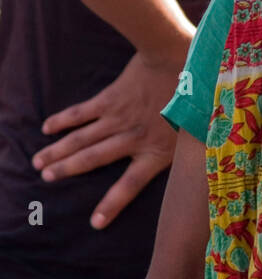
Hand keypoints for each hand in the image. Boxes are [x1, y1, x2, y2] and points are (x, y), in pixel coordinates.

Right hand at [31, 45, 188, 226]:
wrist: (179, 56)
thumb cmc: (197, 92)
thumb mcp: (200, 128)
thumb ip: (193, 148)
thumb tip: (205, 161)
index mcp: (157, 149)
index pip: (131, 184)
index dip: (112, 204)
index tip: (95, 223)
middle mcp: (133, 138)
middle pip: (93, 159)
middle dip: (67, 171)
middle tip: (46, 180)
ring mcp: (119, 118)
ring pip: (82, 139)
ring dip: (58, 151)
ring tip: (39, 164)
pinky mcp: (110, 99)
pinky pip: (81, 113)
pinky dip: (63, 121)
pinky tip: (47, 128)